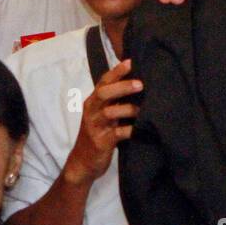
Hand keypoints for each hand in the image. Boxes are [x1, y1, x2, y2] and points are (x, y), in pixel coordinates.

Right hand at [63, 58, 141, 185]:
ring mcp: (95, 127)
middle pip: (104, 94)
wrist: (83, 163)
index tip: (130, 62)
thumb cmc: (97, 135)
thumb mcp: (101, 115)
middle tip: (141, 84)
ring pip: (110, 113)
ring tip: (143, 109)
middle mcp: (92, 112)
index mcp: (92, 102)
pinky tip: (140, 128)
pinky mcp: (101, 142)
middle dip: (122, 87)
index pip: (103, 82)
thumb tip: (138, 84)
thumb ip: (113, 102)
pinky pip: (117, 134)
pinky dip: (130, 130)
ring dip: (128, 109)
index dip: (116, 71)